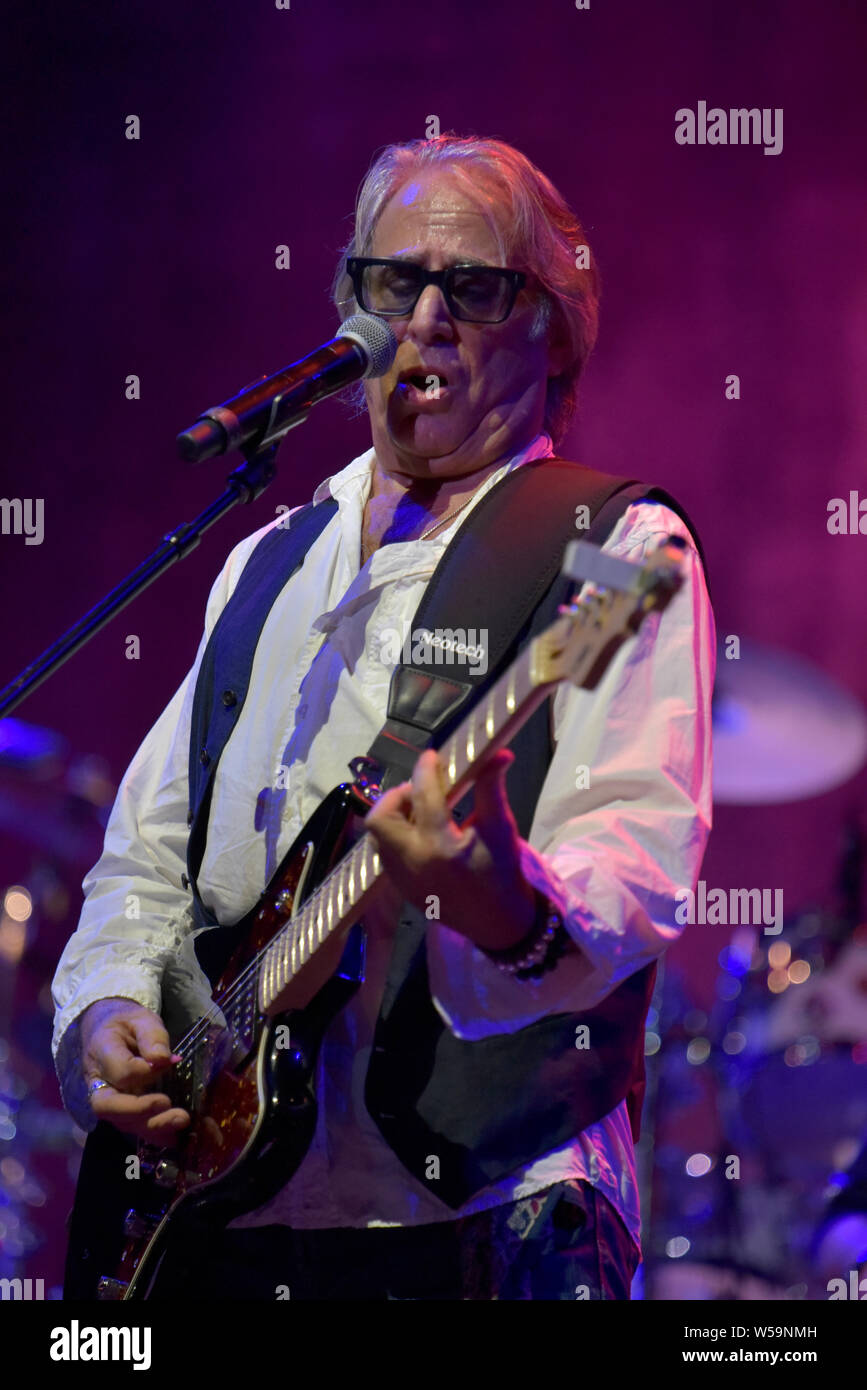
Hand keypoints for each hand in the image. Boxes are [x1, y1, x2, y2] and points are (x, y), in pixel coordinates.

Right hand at [80, 997, 189, 1143]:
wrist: (108, 1029)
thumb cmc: (127, 1024)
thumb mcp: (141, 1019)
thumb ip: (152, 1037)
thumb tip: (163, 1060)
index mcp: (101, 1052)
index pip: (119, 1071)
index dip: (144, 1072)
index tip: (168, 1063)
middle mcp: (97, 1081)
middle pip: (108, 1107)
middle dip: (139, 1112)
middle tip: (169, 1105)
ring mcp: (107, 1099)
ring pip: (121, 1122)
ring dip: (151, 1126)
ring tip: (181, 1120)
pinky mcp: (120, 1111)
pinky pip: (133, 1127)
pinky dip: (154, 1135)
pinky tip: (177, 1136)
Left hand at [364, 747, 536, 951]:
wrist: (499, 922)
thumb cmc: (502, 873)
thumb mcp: (500, 828)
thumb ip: (492, 788)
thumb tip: (498, 753)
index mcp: (440, 846)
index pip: (423, 796)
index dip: (426, 770)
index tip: (432, 756)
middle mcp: (413, 862)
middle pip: (380, 818)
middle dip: (396, 796)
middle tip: (419, 790)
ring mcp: (402, 878)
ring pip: (377, 836)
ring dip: (394, 816)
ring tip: (420, 810)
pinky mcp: (400, 888)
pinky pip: (384, 853)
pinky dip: (396, 836)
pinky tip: (419, 833)